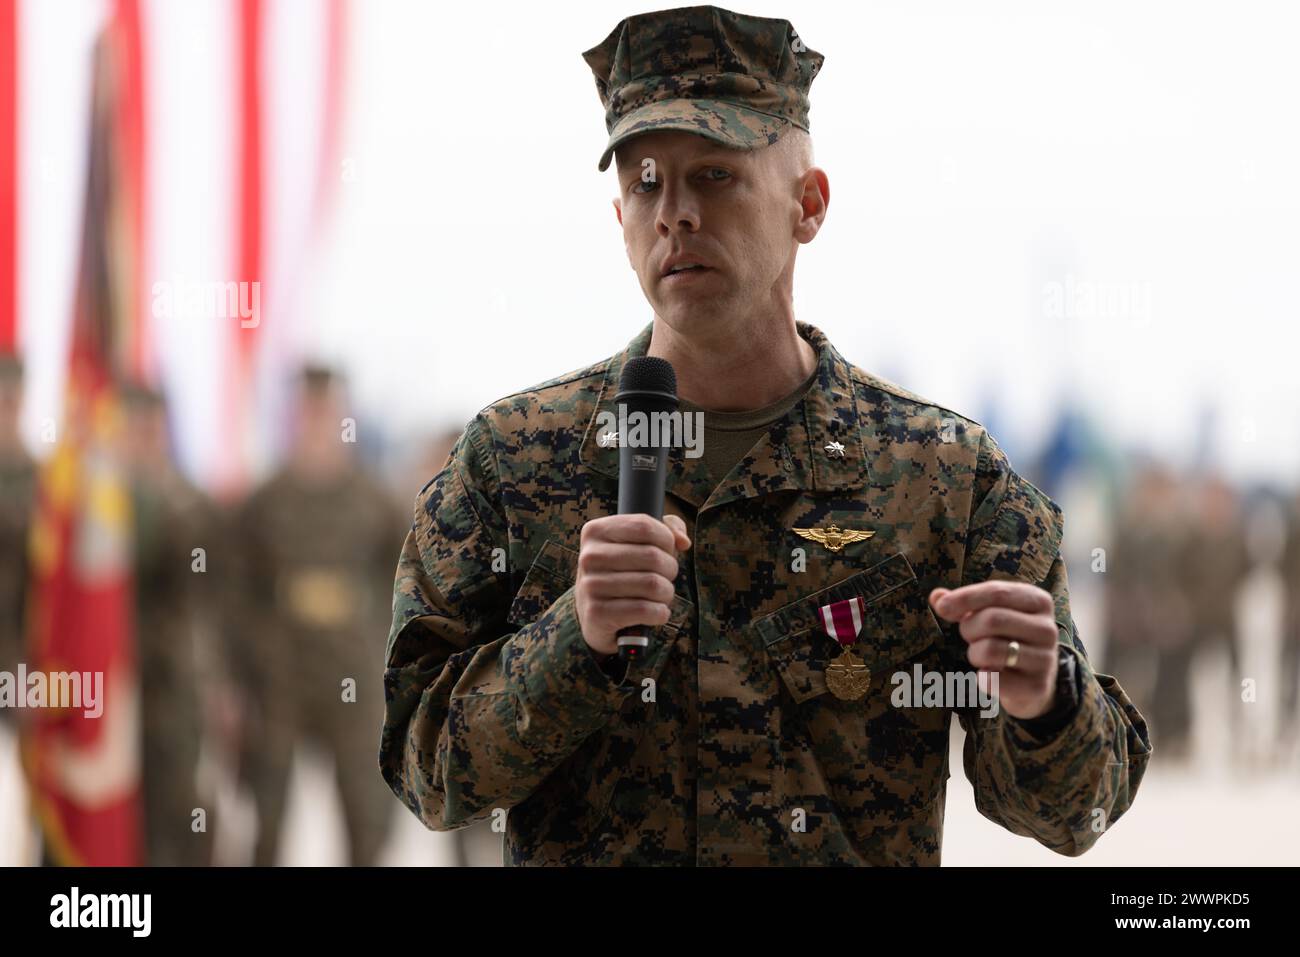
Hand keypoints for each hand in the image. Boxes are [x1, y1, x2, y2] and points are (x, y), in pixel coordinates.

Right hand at [575, 513, 691, 657]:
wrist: (596, 617)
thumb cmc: (624, 572)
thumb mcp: (639, 543)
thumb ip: (667, 529)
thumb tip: (683, 542)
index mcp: (595, 532)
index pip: (645, 526)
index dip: (667, 540)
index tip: (666, 552)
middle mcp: (589, 556)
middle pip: (653, 556)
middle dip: (670, 569)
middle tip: (665, 578)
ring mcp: (590, 586)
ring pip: (653, 584)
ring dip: (666, 593)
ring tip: (659, 596)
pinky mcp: (596, 613)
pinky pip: (645, 610)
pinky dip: (660, 613)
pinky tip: (654, 612)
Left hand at [928, 581, 1058, 719]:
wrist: (1034, 683)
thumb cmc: (1008, 639)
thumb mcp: (992, 613)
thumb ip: (965, 603)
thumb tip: (937, 597)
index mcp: (1037, 601)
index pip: (997, 592)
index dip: (965, 598)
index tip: (942, 608)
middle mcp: (1047, 628)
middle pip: (991, 619)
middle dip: (969, 629)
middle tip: (971, 637)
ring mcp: (1046, 659)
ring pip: (990, 649)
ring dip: (974, 654)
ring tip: (982, 656)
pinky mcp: (1036, 686)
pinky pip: (994, 679)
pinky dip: (982, 677)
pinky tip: (991, 675)